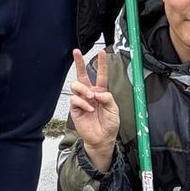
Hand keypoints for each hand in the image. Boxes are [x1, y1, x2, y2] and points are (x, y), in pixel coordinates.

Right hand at [68, 47, 119, 171]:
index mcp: (101, 92)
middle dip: (79, 62)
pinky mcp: (75, 109)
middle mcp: (90, 94)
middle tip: (76, 52)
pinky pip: (75, 99)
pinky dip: (83, 102)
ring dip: (83, 89)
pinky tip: (89, 108)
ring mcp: (82, 100)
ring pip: (76, 85)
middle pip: (82, 75)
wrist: (102, 139)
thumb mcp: (114, 109)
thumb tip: (96, 92)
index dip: (101, 64)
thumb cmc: (109, 125)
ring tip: (90, 96)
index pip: (101, 75)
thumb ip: (107, 98)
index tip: (101, 52)